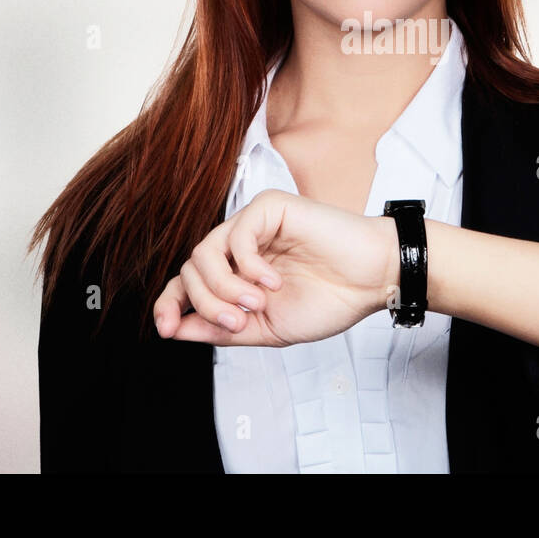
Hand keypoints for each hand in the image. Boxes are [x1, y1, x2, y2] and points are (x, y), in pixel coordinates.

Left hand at [152, 189, 398, 346]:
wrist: (371, 281)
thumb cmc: (330, 299)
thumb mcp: (266, 328)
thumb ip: (221, 328)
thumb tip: (175, 329)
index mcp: (236, 273)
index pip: (187, 283)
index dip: (169, 304)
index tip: (167, 328)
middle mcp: (239, 246)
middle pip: (190, 271)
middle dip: (206, 304)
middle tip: (239, 323)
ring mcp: (252, 224)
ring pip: (204, 253)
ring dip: (224, 287)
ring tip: (257, 304)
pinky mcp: (269, 208)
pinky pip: (236, 235)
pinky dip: (249, 265)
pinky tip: (274, 281)